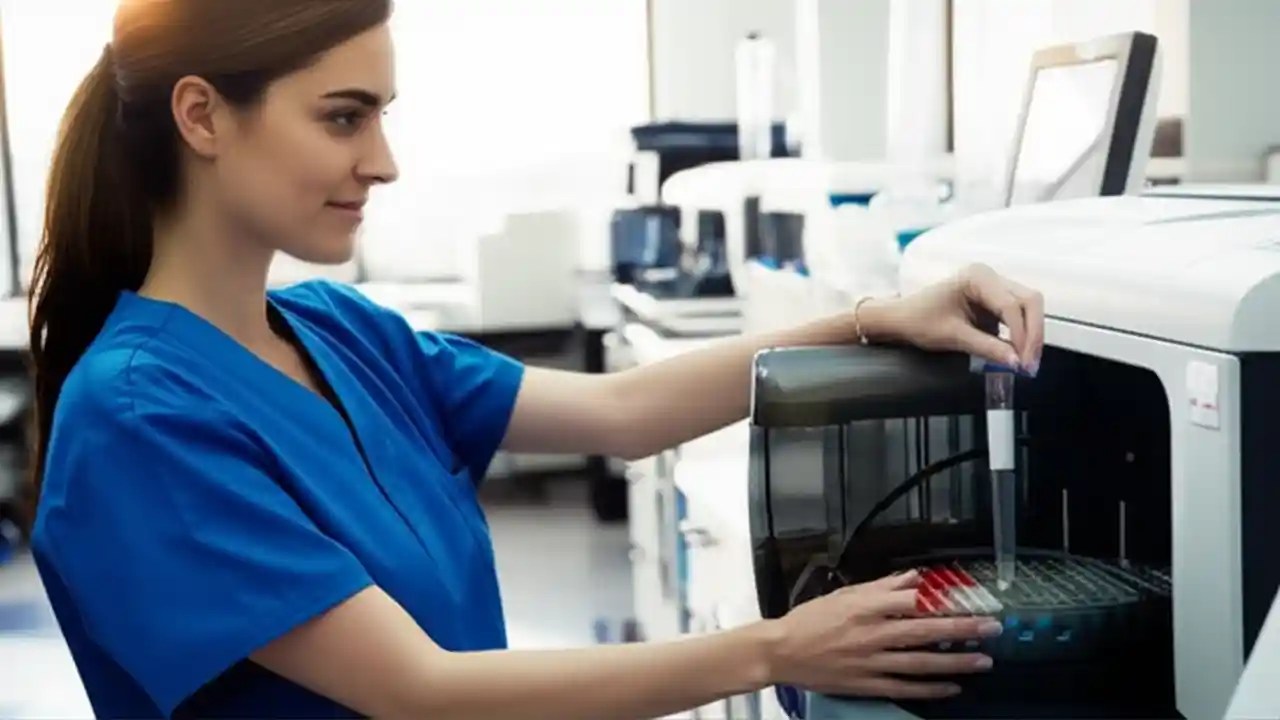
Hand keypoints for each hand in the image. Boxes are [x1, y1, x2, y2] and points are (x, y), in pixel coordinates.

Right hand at [761, 570, 1001, 698]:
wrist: (781, 652)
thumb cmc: (811, 620)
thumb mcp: (844, 595)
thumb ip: (881, 587)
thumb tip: (914, 578)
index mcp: (865, 607)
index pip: (912, 601)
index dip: (944, 601)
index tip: (970, 599)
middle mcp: (872, 634)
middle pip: (924, 631)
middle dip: (961, 629)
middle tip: (992, 628)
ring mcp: (871, 662)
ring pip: (921, 663)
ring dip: (955, 662)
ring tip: (983, 660)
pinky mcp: (867, 684)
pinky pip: (905, 688)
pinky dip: (930, 689)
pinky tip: (952, 688)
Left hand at [863, 264, 1043, 373]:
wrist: (900, 318)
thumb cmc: (917, 320)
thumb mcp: (953, 336)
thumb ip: (987, 348)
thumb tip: (1015, 362)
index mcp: (977, 277)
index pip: (1012, 305)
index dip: (1022, 335)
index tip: (1022, 362)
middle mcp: (989, 276)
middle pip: (1029, 302)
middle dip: (1033, 334)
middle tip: (1029, 364)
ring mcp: (993, 287)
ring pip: (1028, 307)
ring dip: (1030, 335)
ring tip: (1025, 363)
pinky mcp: (993, 302)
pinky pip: (1017, 315)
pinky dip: (1020, 335)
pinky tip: (1016, 354)